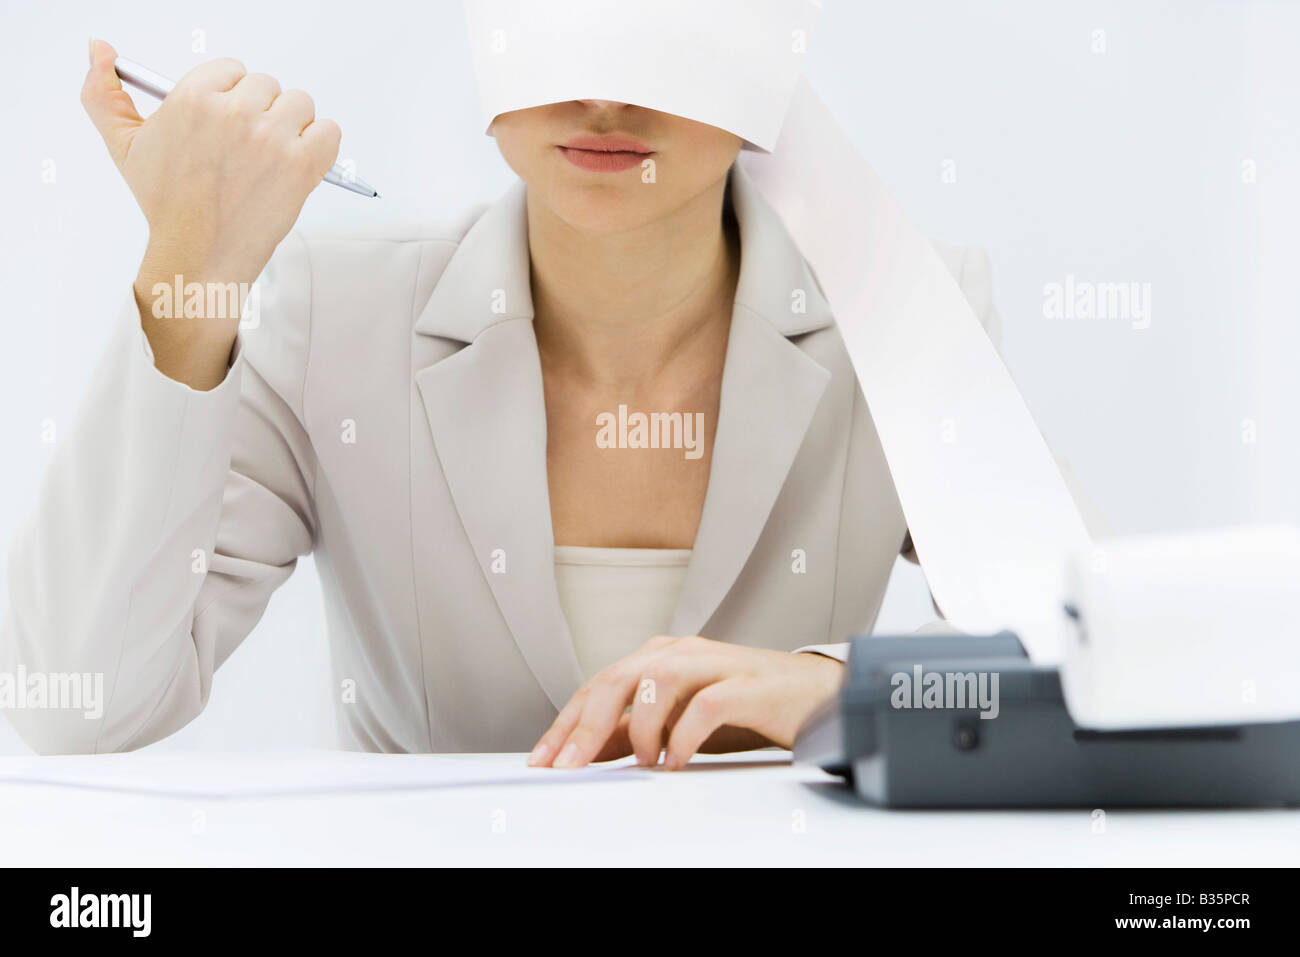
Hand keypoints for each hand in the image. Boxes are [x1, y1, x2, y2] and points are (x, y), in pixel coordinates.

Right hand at [81, 40, 341, 386]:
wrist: (198, 256)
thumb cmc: (165, 205)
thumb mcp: (124, 145)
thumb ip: (104, 93)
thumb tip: (100, 47)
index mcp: (193, 98)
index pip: (233, 70)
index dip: (232, 99)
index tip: (225, 127)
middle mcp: (233, 113)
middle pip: (268, 86)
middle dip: (261, 114)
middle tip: (247, 151)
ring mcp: (271, 138)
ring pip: (300, 104)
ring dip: (293, 128)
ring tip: (271, 160)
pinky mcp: (301, 165)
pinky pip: (330, 131)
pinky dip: (321, 145)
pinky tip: (300, 164)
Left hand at [528, 635, 843, 769]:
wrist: (820, 697)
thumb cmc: (750, 707)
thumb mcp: (681, 721)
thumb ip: (637, 731)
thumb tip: (589, 752)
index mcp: (662, 657)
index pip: (600, 685)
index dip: (567, 722)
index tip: (544, 759)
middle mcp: (684, 653)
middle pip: (619, 678)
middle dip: (586, 725)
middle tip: (569, 766)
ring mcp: (717, 664)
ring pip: (657, 680)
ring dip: (639, 727)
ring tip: (639, 763)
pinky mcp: (749, 685)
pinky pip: (706, 704)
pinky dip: (684, 736)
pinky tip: (677, 761)